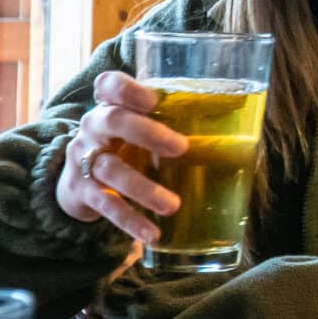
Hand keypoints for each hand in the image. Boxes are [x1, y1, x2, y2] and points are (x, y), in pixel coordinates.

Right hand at [53, 70, 185, 245]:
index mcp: (111, 105)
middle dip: (147, 132)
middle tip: (180, 148)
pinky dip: (130, 220)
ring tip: (172, 205)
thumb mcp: (140, 128)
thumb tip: (240, 116)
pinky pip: (106, 206)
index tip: (152, 99)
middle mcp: (93, 127)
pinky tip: (152, 234)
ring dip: (143, 188)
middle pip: (112, 121)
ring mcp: (83, 160)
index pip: (109, 85)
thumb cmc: (124, 146)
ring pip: (111, 169)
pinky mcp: (81, 192)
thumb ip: (173, 119)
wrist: (77, 181)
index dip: (127, 89)